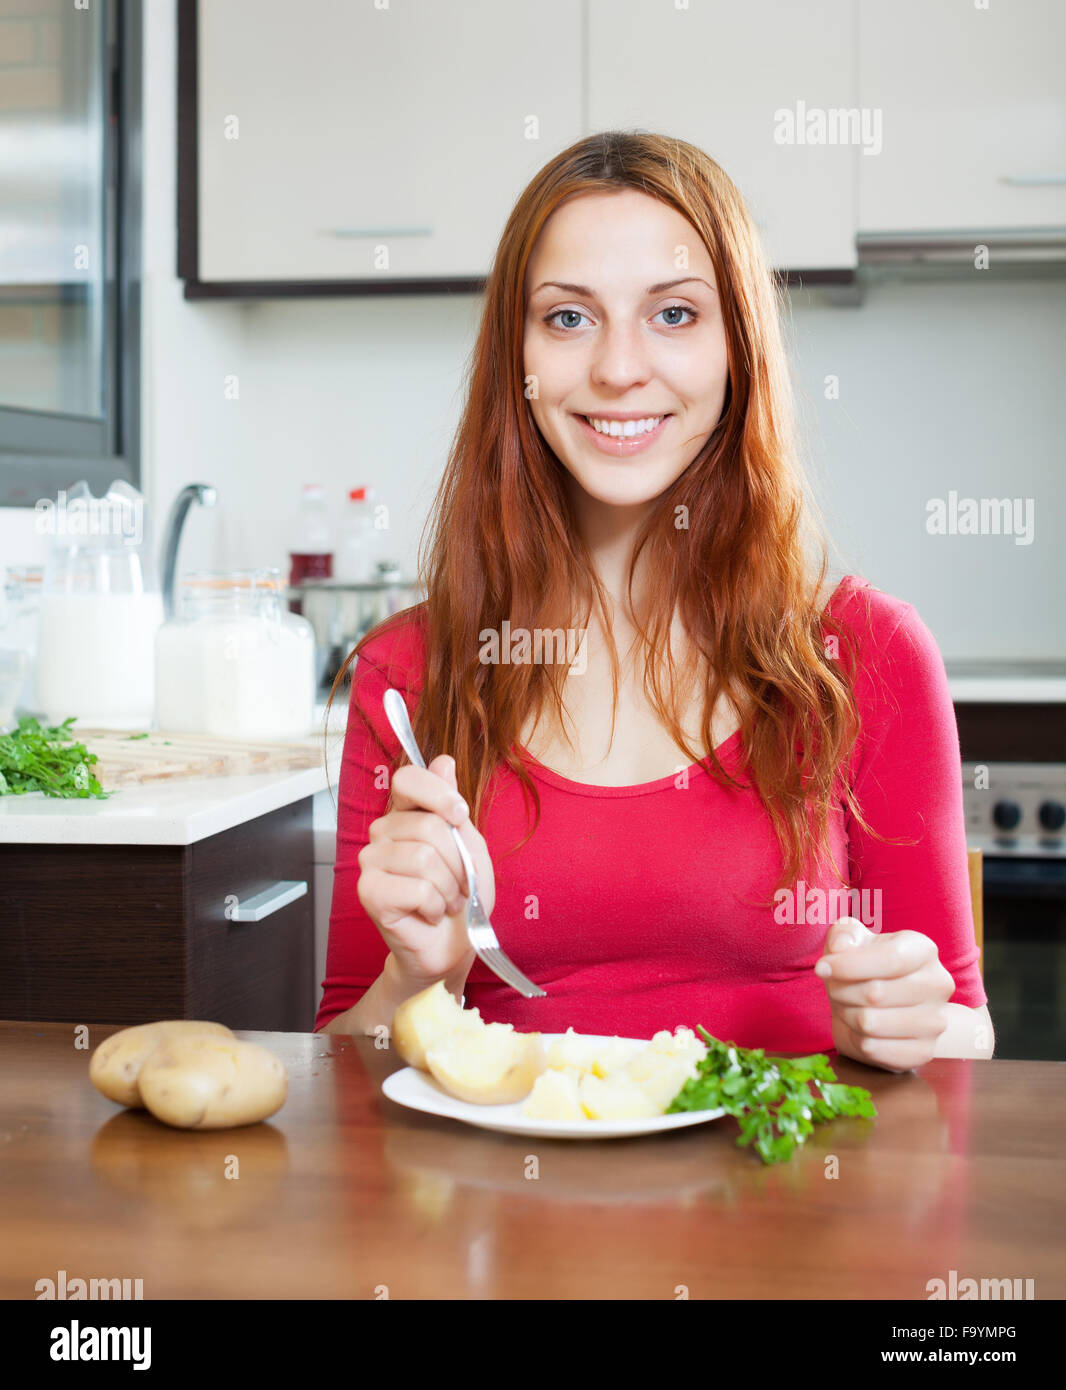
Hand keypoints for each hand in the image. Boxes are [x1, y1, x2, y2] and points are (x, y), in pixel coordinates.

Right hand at [357, 754, 494, 989]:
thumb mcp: (470, 846)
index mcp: (406, 814)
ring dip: (449, 887)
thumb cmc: (461, 895)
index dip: (437, 793)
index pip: (408, 778)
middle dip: (458, 861)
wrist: (451, 945)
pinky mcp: (368, 891)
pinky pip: (416, 888)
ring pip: (425, 858)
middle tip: (459, 883)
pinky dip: (435, 905)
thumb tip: (442, 761)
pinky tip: (429, 913)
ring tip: (446, 900)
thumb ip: (453, 807)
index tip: (460, 815)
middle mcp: (382, 832)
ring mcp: (371, 861)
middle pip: (429, 826)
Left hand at [814, 916, 954, 1071]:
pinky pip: (874, 1049)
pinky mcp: (923, 1052)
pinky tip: (862, 1029)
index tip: (822, 968)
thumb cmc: (864, 966)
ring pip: (870, 1023)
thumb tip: (841, 947)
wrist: (879, 1006)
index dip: (850, 964)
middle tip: (836, 988)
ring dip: (847, 1015)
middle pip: (876, 993)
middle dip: (842, 991)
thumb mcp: (851, 939)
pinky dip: (857, 1039)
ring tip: (850, 1006)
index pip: (892, 958)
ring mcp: (935, 1022)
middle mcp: (938, 984)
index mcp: (923, 950)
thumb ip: (844, 934)